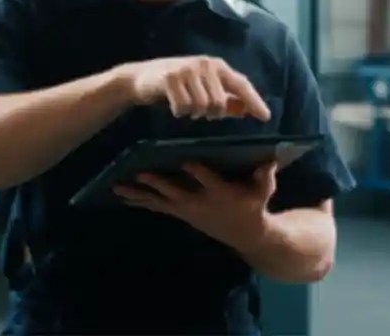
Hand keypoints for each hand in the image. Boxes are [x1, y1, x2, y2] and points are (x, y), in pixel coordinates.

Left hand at [114, 162, 277, 250]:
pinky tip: (121, 196)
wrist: (247, 235)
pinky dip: (139, 201)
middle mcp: (200, 202)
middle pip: (176, 191)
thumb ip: (266, 173)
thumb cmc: (255, 204)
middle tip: (141, 172)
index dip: (198, 171)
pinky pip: (157, 207)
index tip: (187, 159)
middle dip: (158, 182)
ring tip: (117, 186)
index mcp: (221, 193)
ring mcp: (188, 210)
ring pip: (160, 200)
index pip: (209, 180)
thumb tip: (272, 154)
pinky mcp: (181, 213)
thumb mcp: (265, 189)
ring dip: (139, 193)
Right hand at [117, 57, 270, 120]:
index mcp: (217, 66)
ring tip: (186, 105)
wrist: (141, 78)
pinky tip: (174, 105)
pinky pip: (183, 107)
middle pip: (220, 103)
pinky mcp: (171, 78)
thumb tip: (246, 110)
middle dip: (211, 114)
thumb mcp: (204, 89)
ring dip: (194, 113)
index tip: (266, 117)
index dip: (254, 101)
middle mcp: (205, 64)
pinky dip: (180, 112)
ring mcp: (188, 70)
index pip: (241, 84)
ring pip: (202, 107)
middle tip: (199, 111)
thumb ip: (226, 99)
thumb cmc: (177, 85)